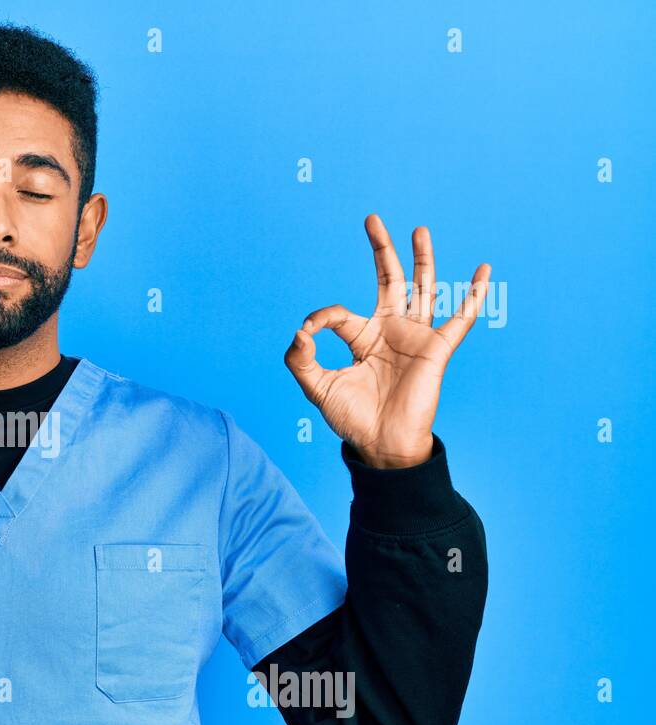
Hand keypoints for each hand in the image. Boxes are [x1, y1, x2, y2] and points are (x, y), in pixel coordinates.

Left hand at [284, 214, 490, 467]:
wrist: (381, 446)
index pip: (340, 313)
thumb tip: (300, 328)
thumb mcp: (317, 386)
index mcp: (362, 338)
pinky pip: (461, 319)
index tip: (309, 331)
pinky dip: (473, 296)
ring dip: (422, 259)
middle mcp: (390, 331)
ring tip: (419, 230)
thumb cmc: (352, 419)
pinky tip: (484, 271)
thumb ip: (301, 358)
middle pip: (388, 281)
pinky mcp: (438, 349)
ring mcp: (416, 338)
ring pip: (422, 289)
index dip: (321, 318)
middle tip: (372, 219)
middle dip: (381, 250)